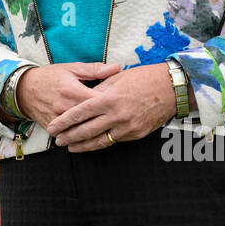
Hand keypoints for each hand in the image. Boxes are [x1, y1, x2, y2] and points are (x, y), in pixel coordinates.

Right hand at [14, 61, 123, 128]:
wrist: (24, 89)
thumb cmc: (50, 76)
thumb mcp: (71, 68)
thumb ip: (95, 69)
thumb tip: (117, 67)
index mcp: (71, 90)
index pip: (98, 101)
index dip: (113, 103)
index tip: (125, 103)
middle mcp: (64, 107)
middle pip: (92, 118)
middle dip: (108, 119)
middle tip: (124, 119)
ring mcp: (57, 119)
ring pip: (81, 130)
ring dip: (97, 131)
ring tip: (113, 130)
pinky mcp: (52, 128)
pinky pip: (70, 135)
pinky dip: (82, 136)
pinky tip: (95, 136)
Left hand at [46, 63, 176, 151]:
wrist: (171, 89)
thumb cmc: (143, 78)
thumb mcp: (117, 78)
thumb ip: (98, 89)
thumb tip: (83, 98)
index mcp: (109, 99)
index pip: (80, 113)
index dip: (64, 122)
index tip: (53, 127)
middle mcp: (117, 115)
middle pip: (87, 130)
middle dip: (69, 137)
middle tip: (57, 140)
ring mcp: (127, 127)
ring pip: (99, 140)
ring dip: (82, 145)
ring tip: (70, 147)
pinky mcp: (135, 134)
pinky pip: (113, 141)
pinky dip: (99, 144)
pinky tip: (90, 145)